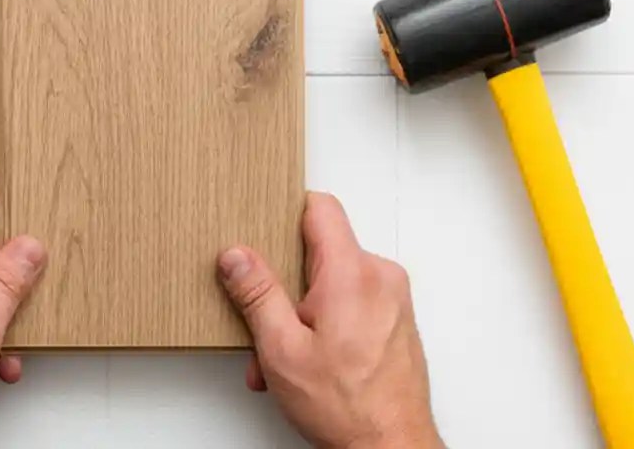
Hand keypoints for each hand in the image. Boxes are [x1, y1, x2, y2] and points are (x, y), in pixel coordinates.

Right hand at [218, 192, 443, 448]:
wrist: (393, 447)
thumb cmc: (349, 407)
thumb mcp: (282, 349)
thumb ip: (257, 294)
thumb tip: (236, 256)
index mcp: (352, 273)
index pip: (320, 208)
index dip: (287, 210)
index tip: (264, 226)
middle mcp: (380, 277)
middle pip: (322, 251)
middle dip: (286, 287)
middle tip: (267, 324)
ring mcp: (394, 298)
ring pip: (336, 282)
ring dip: (303, 313)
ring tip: (286, 356)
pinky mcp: (397, 318)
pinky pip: (355, 302)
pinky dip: (329, 324)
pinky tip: (311, 359)